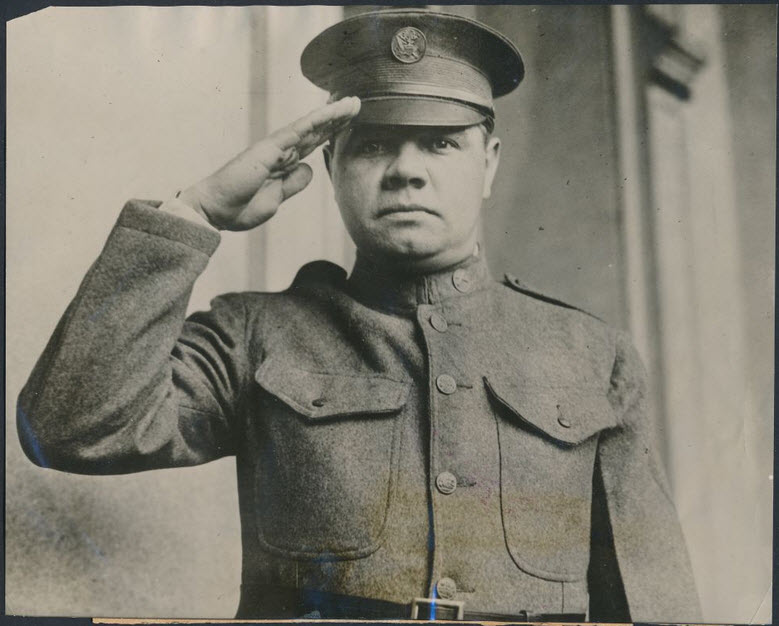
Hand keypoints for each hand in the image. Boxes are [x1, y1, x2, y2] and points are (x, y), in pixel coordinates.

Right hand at [178, 97, 359, 230]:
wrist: (215, 210)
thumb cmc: (240, 206)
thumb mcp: (276, 199)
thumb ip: (293, 183)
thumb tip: (309, 169)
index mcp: (282, 164)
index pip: (312, 144)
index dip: (331, 132)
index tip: (349, 122)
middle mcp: (280, 151)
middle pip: (315, 131)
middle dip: (337, 118)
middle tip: (356, 104)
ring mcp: (274, 148)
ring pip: (309, 127)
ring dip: (331, 114)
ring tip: (351, 103)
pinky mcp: (268, 150)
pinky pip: (295, 132)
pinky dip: (313, 122)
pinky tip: (329, 113)